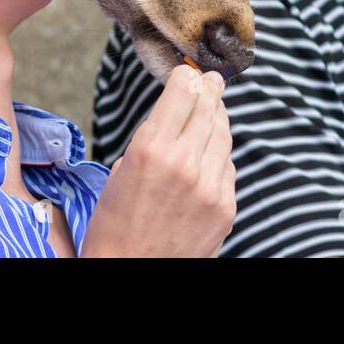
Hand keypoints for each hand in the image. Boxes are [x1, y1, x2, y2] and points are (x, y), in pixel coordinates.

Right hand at [81, 64, 235, 256]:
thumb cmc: (115, 223)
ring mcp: (210, 186)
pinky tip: (212, 152)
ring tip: (215, 108)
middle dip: (210, 90)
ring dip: (218, 119)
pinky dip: (220, 155)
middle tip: (212, 79)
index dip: (187, 77)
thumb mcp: (121, 168)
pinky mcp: (225, 206)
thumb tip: (175, 113)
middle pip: (208, 108)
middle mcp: (185, 162)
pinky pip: (228, 166)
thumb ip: (151, 138)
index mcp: (151, 148)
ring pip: (223, 135)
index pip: (182, 92)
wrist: (132, 272)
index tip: (190, 72)